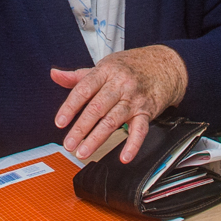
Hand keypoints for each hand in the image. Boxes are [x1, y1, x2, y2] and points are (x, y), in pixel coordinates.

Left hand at [50, 45, 187, 162]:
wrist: (165, 64)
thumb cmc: (131, 66)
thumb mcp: (104, 66)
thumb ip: (78, 75)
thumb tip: (55, 75)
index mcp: (106, 71)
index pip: (84, 89)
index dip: (70, 107)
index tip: (60, 122)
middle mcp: (120, 84)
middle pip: (97, 108)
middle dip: (80, 128)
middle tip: (69, 144)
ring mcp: (134, 98)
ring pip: (113, 120)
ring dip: (97, 138)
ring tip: (83, 152)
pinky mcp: (147, 111)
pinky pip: (140, 130)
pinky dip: (132, 145)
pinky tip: (124, 156)